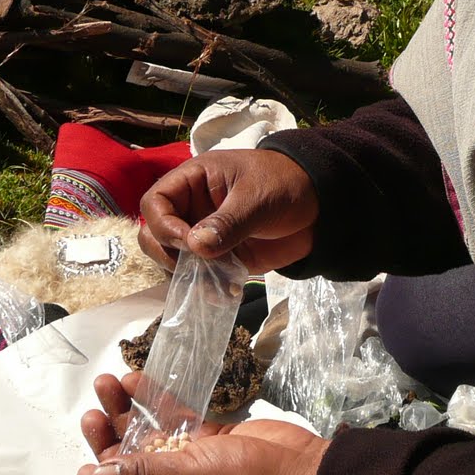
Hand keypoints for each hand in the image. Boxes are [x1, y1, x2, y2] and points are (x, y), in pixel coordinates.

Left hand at [76, 371, 328, 474]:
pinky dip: (158, 403)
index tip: (83, 466)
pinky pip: (177, 421)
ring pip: (150, 439)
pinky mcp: (211, 442)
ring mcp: (193, 466)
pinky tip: (137, 380)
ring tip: (107, 384)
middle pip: (130, 468)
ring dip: (127, 413)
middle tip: (91, 412)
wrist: (301, 473)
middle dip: (107, 440)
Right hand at [138, 149, 319, 272]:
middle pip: (154, 236)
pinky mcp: (220, 259)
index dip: (163, 225)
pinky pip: (200, 278)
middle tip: (197, 265)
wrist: (319, 208)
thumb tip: (195, 246)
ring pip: (174, 261)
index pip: (155, 203)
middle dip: (168, 255)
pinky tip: (226, 293)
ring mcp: (204, 236)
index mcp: (193, 181)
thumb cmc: (285, 185)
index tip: (188, 242)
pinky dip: (207, 289)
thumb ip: (227, 222)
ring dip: (188, 276)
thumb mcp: (257, 198)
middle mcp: (191, 210)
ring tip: (217, 282)